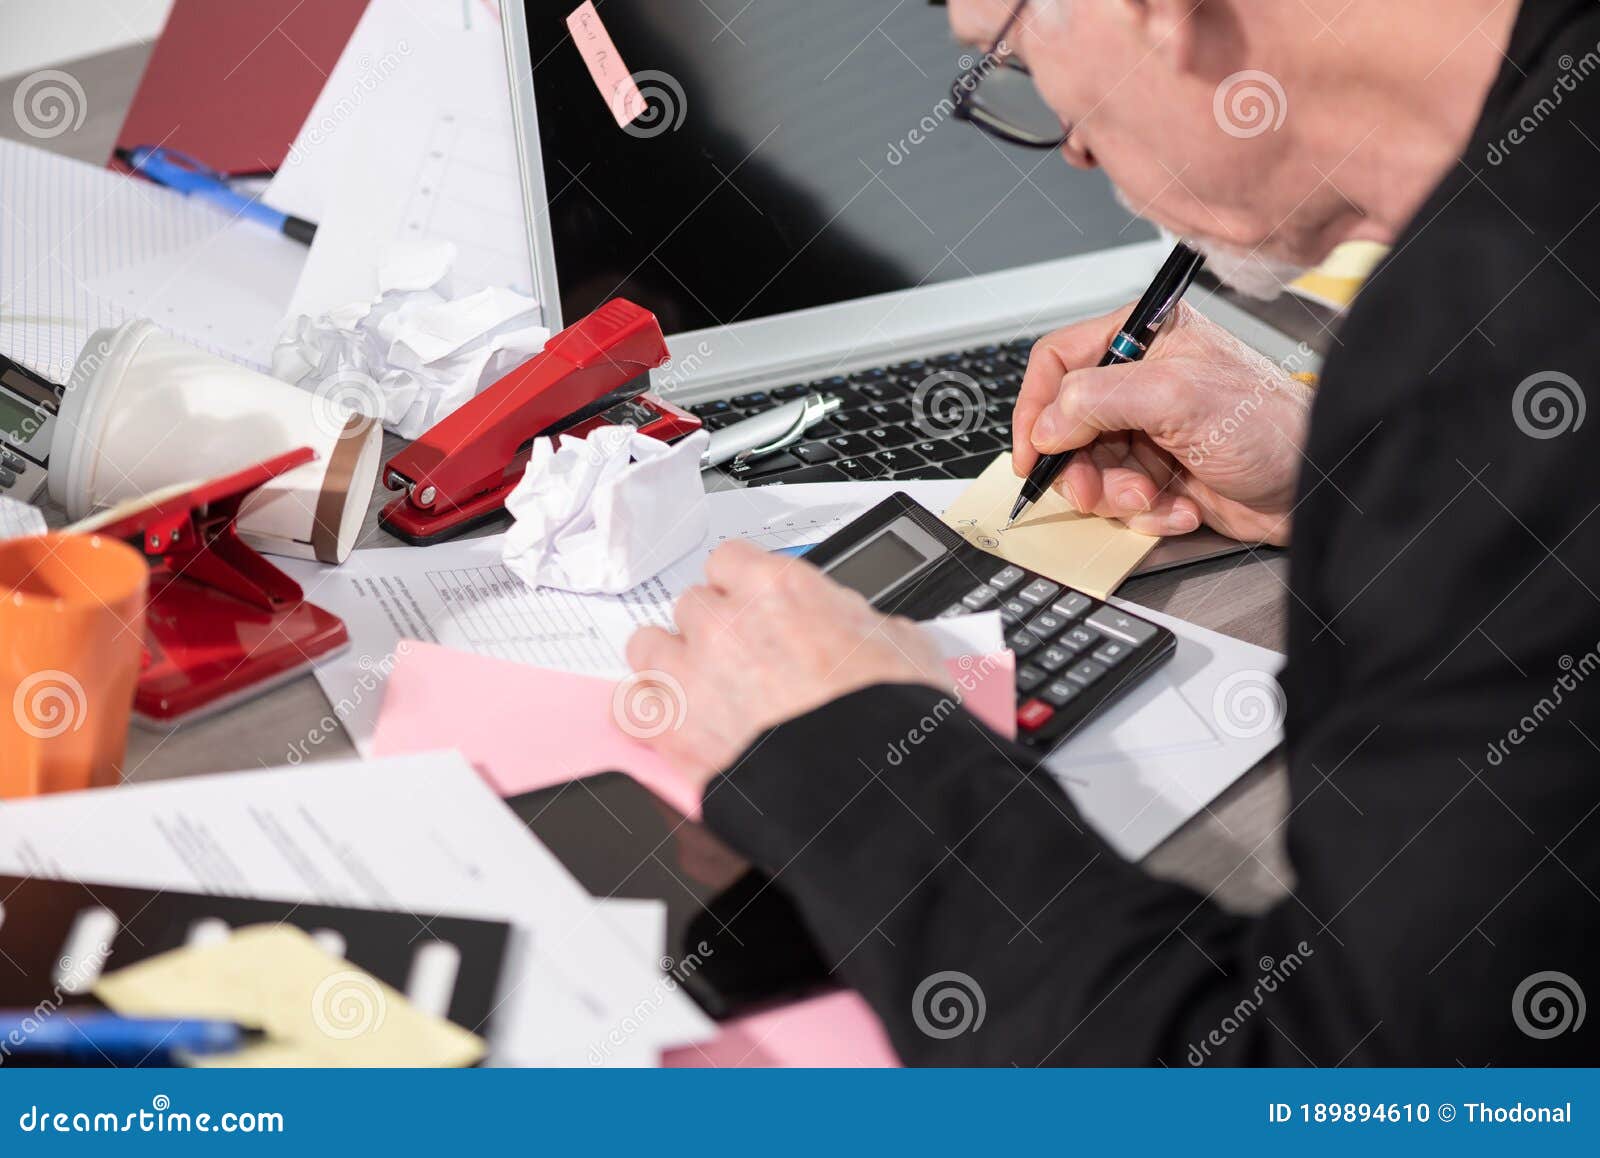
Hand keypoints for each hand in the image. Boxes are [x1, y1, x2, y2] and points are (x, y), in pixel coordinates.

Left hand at [624, 541, 949, 793]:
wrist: (865, 787)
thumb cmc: (887, 718)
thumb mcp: (899, 644)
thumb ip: (856, 623)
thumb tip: (864, 627)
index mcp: (778, 590)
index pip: (729, 560)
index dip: (740, 586)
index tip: (748, 603)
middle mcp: (725, 624)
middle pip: (692, 604)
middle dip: (712, 629)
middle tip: (738, 657)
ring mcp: (691, 676)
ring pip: (647, 644)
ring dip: (669, 662)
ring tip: (696, 685)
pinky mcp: (670, 731)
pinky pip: (630, 704)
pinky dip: (647, 713)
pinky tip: (670, 722)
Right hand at [1012, 302, 1312, 545]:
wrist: (1316, 488)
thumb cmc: (1272, 427)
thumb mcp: (1177, 398)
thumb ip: (1099, 399)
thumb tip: (1047, 424)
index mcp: (1144, 340)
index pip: (1058, 362)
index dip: (1036, 408)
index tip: (1032, 452)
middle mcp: (1141, 382)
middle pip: (1065, 425)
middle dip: (1079, 466)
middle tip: (1094, 491)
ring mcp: (1148, 430)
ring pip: (1088, 469)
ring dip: (1116, 494)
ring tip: (1153, 496)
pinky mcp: (1159, 473)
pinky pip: (1119, 498)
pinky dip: (1144, 512)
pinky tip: (1181, 507)